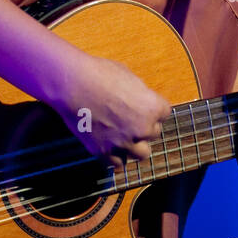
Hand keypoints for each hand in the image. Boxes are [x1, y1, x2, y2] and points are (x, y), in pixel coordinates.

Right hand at [56, 53, 171, 166]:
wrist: (72, 85)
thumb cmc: (100, 73)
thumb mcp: (130, 78)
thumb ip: (141, 96)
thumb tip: (142, 104)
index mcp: (152, 108)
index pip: (164, 113)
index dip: (153, 108)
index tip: (141, 105)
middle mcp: (142, 128)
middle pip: (154, 133)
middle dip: (144, 126)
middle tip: (129, 117)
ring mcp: (123, 143)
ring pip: (141, 154)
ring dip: (135, 145)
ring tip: (124, 136)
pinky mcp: (104, 153)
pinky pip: (118, 164)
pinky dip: (117, 156)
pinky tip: (111, 146)